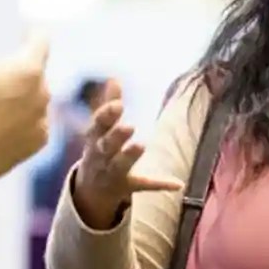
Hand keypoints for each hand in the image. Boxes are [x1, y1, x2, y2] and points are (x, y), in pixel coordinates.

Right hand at [0, 25, 51, 182]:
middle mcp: (43, 95)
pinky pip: (33, 125)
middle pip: (36, 72)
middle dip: (18, 70)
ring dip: (21, 98)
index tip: (20, 33)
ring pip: (35, 100)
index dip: (30, 33)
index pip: (41, 39)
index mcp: (27, 70)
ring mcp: (41, 122)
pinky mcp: (36, 146)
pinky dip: (21, 122)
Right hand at [71, 80, 182, 228]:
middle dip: (116, 137)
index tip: (119, 105)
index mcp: (94, 138)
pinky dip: (160, 184)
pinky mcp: (127, 187)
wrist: (89, 190)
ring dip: (129, 156)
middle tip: (129, 126)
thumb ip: (108, 105)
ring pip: (120, 165)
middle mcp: (100, 156)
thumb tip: (114, 78)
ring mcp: (112, 173)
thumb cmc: (98, 149)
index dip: (106, 115)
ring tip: (141, 145)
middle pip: (106, 146)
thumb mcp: (99, 129)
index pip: (97, 125)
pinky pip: (143, 186)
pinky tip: (178, 183)